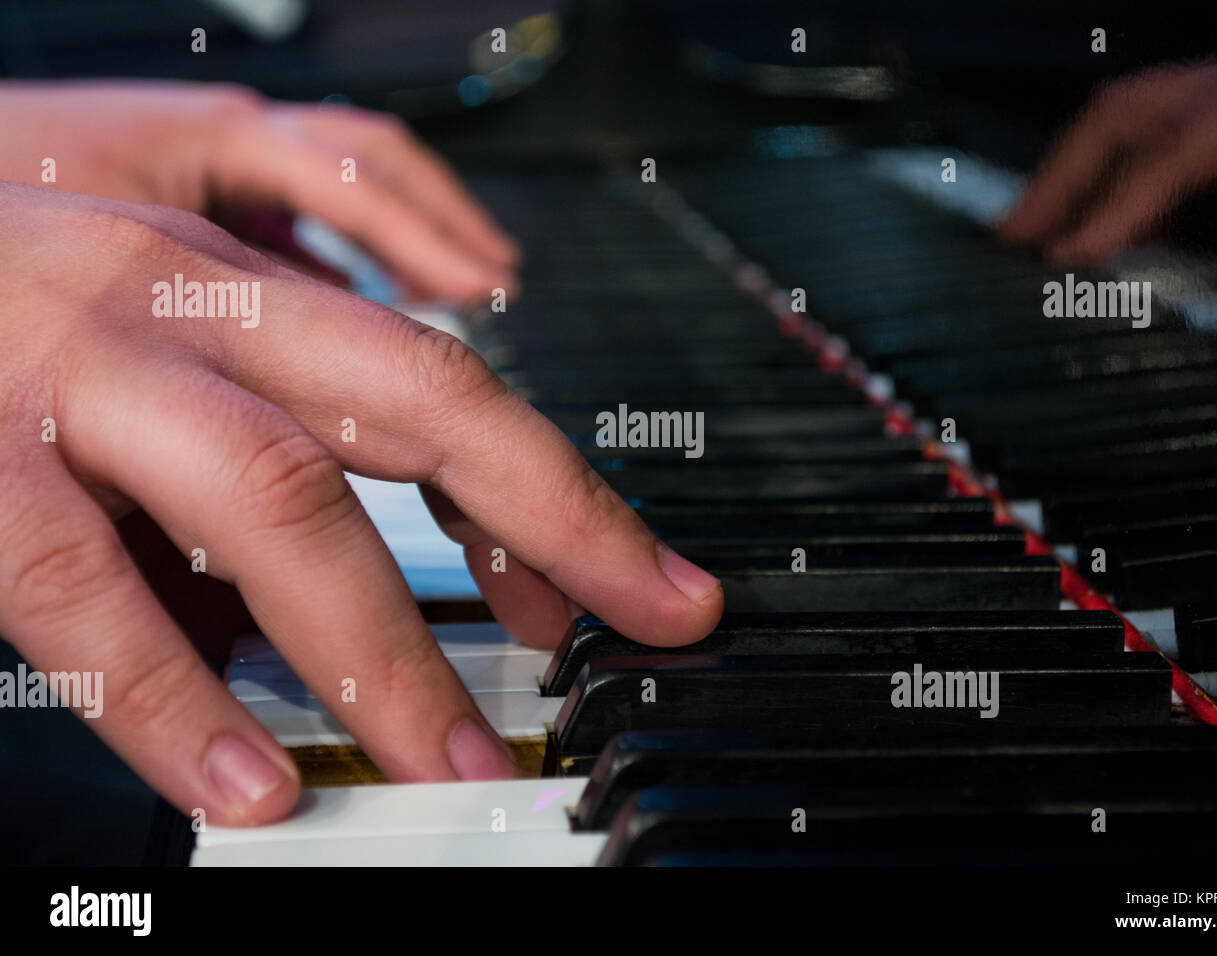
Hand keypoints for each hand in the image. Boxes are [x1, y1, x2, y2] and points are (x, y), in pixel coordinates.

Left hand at [0, 80, 517, 301]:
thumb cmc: (8, 187)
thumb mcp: (122, 251)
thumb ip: (221, 302)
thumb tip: (304, 377)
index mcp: (219, 138)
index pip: (359, 179)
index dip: (429, 236)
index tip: (482, 285)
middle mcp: (233, 139)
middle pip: (376, 165)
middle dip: (446, 222)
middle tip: (499, 281)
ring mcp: (225, 163)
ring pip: (351, 185)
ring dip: (414, 234)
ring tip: (464, 284)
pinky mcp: (211, 193)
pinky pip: (310, 214)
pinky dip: (360, 252)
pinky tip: (375, 298)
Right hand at [0, 184, 723, 824]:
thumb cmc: (4, 312)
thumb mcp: (164, 363)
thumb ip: (264, 477)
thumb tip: (357, 623)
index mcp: (244, 294)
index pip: (450, 386)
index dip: (554, 490)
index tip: (640, 582)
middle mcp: (185, 311)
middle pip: (418, 400)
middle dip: (549, 518)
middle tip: (636, 623)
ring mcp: (79, 377)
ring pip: (274, 494)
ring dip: (382, 641)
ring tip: (450, 760)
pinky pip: (78, 591)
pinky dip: (171, 698)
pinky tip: (242, 782)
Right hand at [998, 31, 1216, 289]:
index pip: (1172, 149)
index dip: (1115, 205)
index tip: (1068, 256)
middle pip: (1122, 113)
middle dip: (1059, 176)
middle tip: (1014, 234)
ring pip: (1135, 114)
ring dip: (1081, 173)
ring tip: (1043, 231)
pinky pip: (1168, 129)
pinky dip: (1128, 176)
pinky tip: (1120, 225)